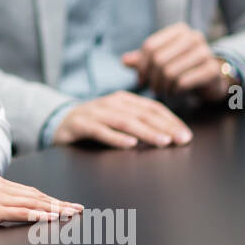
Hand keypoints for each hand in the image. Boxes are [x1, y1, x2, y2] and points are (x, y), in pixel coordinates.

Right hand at [0, 178, 82, 228]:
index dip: (49, 199)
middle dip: (59, 203)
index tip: (64, 204)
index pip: (29, 192)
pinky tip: (50, 218)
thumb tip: (0, 211)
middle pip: (36, 195)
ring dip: (55, 208)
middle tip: (78, 209)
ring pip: (33, 202)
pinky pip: (20, 212)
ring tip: (71, 213)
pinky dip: (38, 214)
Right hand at [52, 90, 192, 148]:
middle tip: (181, 140)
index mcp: (123, 99)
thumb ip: (139, 121)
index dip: (171, 120)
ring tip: (162, 142)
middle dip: (164, 127)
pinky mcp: (80, 125)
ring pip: (124, 121)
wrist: (58, 123)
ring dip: (146, 132)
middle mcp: (110, 103)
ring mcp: (94, 113)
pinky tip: (130, 144)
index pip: (152, 107)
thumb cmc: (95, 124)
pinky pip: (100, 131)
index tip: (186, 135)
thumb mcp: (117, 118)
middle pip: (141, 114)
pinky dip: (116, 137)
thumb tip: (170, 133)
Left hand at [121, 22, 226, 100]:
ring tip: (163, 91)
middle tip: (152, 88)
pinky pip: (182, 82)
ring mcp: (205, 52)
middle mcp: (193, 37)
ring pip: (169, 72)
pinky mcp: (211, 69)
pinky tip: (175, 92)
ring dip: (162, 87)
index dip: (141, 66)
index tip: (141, 79)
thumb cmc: (181, 67)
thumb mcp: (160, 61)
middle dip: (151, 78)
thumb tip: (124, 60)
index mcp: (179, 30)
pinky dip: (174, 91)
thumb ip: (142, 59)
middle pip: (158, 59)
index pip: (150, 46)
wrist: (210, 79)